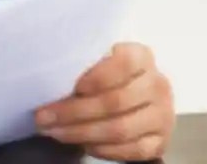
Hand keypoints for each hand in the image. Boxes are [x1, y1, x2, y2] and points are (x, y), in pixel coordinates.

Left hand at [35, 43, 174, 161]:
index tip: (73, 87)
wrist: (132, 95)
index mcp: (142, 56)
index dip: (97, 76)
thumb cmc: (103, 73)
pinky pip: (133, 150)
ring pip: (121, 129)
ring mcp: (163, 114)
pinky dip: (104, 149)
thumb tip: (50, 81)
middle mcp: (158, 84)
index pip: (124, 62)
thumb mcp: (95, 60)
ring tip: (54, 131)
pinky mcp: (161, 141)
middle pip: (116, 101)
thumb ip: (83, 66)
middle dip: (74, 112)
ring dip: (82, 133)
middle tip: (44, 117)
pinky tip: (82, 144)